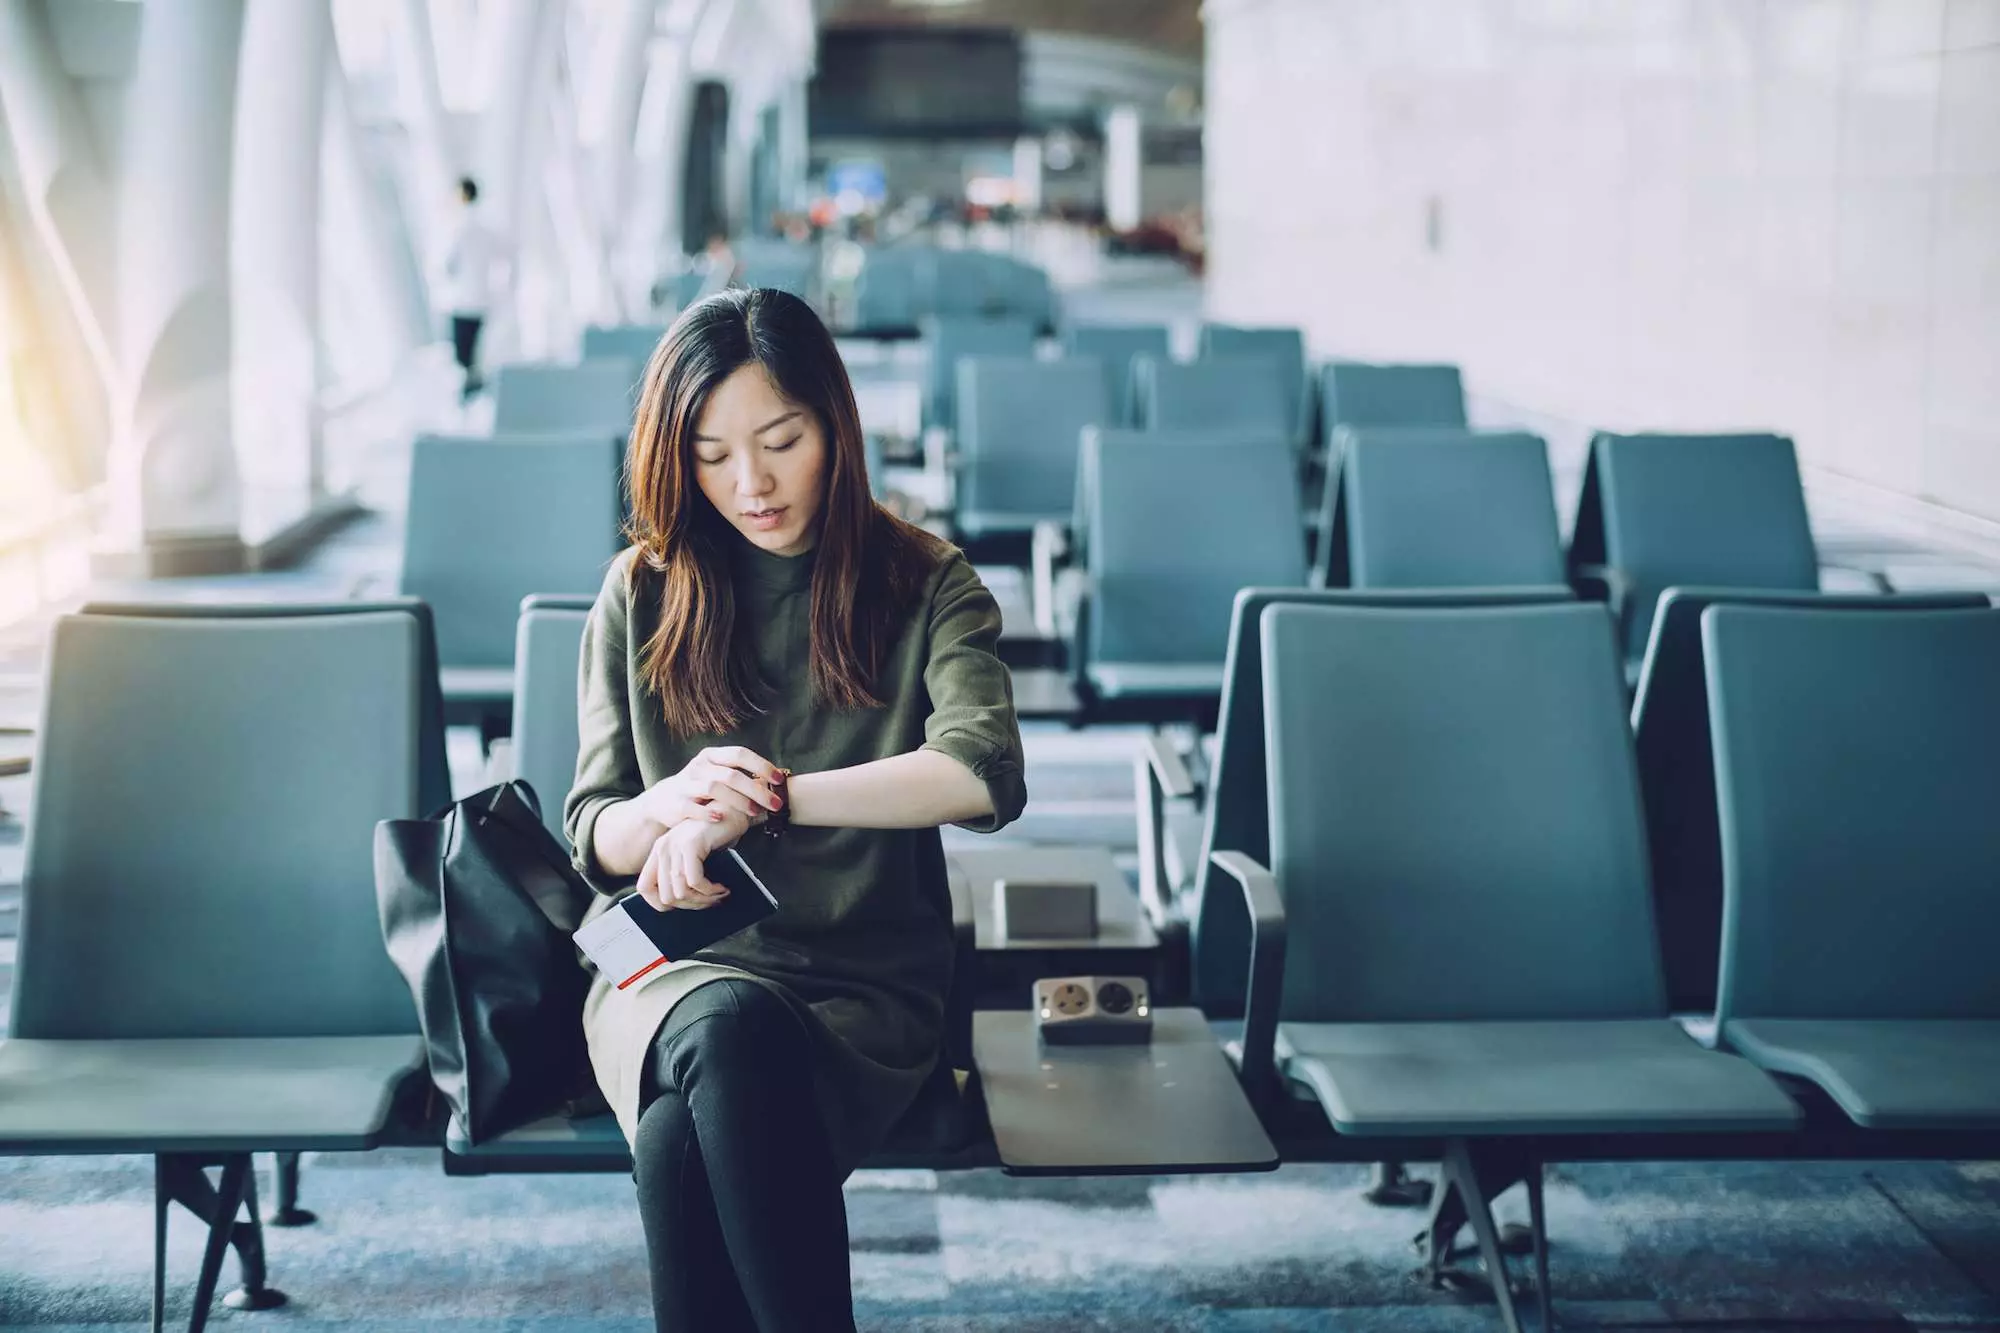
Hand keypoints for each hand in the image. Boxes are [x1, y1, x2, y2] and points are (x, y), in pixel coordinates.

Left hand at [636, 805, 750, 910]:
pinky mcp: (691, 845)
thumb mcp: (693, 856)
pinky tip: (722, 888)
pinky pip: (695, 881)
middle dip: (691, 905)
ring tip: (719, 895)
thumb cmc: (716, 834)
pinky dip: (710, 891)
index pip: (644, 888)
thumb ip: (682, 874)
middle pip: (666, 896)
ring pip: (681, 892)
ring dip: (704, 899)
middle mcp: (663, 848)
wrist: (733, 810)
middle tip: (710, 902)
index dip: (662, 904)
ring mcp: (675, 846)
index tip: (685, 904)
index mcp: (659, 852)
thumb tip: (686, 904)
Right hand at [639, 746, 784, 829]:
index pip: (740, 754)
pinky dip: (707, 812)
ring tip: (755, 812)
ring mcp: (686, 784)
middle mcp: (699, 766)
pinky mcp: (677, 803)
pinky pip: (693, 807)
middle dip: (756, 789)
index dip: (761, 765)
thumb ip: (740, 776)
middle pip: (731, 775)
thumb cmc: (699, 789)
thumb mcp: (716, 774)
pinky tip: (721, 817)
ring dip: (738, 801)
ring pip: (714, 788)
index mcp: (712, 756)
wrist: (662, 802)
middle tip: (775, 803)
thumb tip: (775, 783)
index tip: (779, 780)